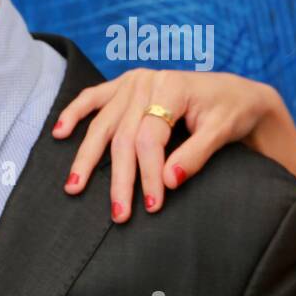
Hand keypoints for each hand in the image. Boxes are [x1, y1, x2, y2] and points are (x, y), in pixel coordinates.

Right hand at [52, 68, 281, 221]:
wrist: (236, 93)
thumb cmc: (232, 111)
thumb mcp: (223, 131)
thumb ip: (196, 155)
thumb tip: (169, 181)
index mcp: (172, 87)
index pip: (150, 139)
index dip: (149, 175)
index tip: (154, 206)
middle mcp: (147, 82)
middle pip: (123, 136)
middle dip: (119, 178)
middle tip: (119, 214)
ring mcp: (133, 82)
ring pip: (102, 123)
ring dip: (86, 156)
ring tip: (74, 186)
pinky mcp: (125, 85)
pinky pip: (93, 98)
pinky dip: (74, 113)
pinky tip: (59, 133)